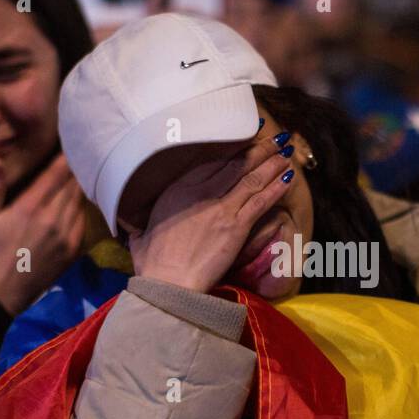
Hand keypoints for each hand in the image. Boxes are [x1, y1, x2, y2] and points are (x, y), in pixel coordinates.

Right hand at [0, 154, 85, 314]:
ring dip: (81, 187)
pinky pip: (83, 221)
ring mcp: (66, 236)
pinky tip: (78, 202)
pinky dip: (82, 208)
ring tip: (83, 173)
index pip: (55, 175)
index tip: (71, 145)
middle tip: (82, 154)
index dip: (65, 158)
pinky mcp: (73, 250)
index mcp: (29, 208)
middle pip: (72, 186)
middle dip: (76, 169)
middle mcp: (53, 219)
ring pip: (80, 202)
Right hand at [127, 132, 295, 291]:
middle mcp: (200, 191)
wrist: (168, 282)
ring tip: (287, 151)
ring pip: (252, 178)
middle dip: (259, 149)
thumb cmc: (153, 264)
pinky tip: (289, 176)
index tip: (247, 136)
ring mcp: (220, 206)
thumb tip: (129, 227)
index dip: (232, 147)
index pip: (212, 161)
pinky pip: (261, 200)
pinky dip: (276, 187)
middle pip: (236, 164)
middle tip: (276, 138)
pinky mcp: (236, 225)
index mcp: (178, 189)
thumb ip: (138, 226)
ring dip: (272, 163)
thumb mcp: (140, 237)